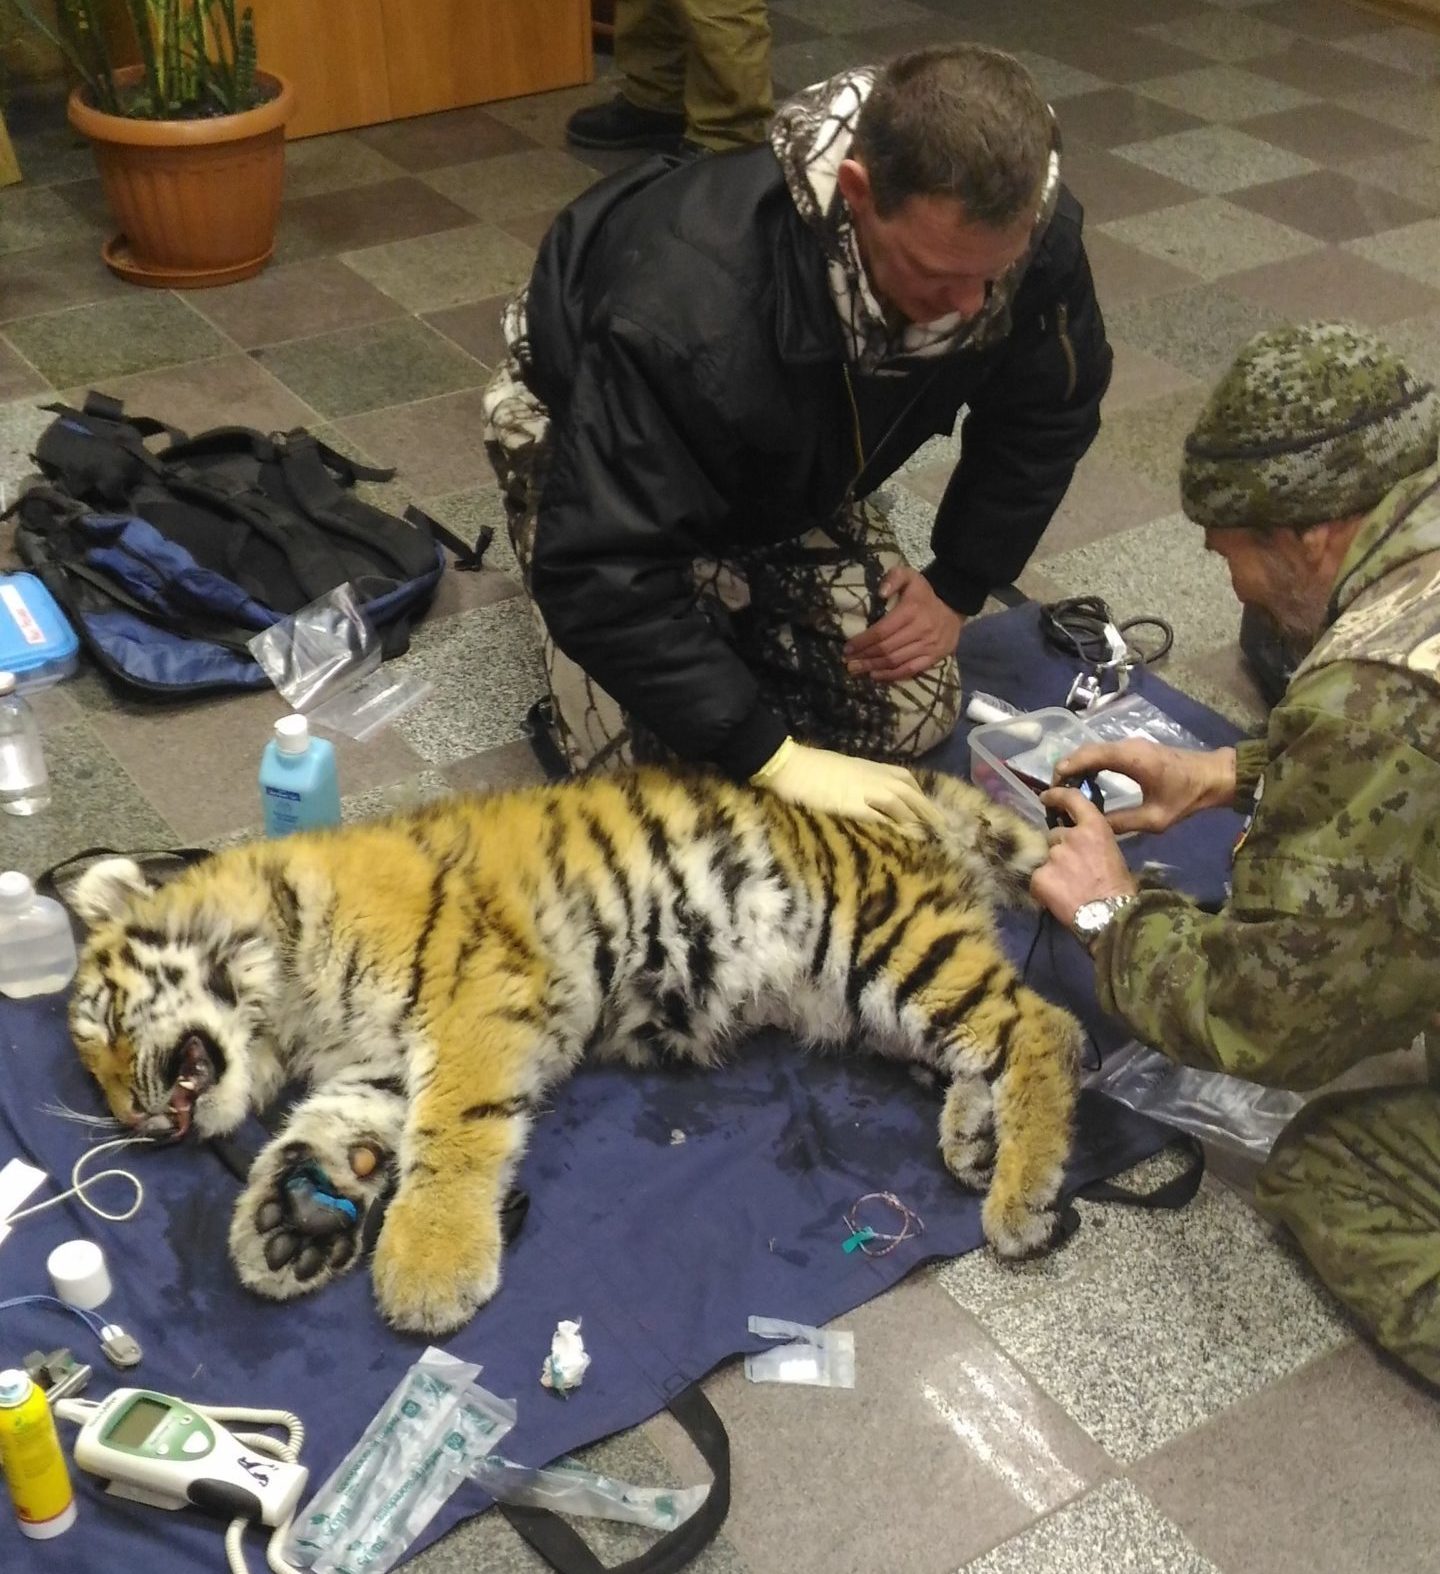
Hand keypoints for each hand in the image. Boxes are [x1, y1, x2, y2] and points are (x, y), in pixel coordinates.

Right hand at [756, 741, 942, 834]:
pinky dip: (897, 825)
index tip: (928, 807)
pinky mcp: (854, 804)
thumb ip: (856, 779)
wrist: (790, 765)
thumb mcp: (840, 770)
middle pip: (909, 790)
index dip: (918, 793)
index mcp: (869, 766)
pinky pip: (882, 816)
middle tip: (942, 826)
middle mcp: (873, 776)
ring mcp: (865, 789)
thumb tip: (862, 790)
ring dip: (917, 817)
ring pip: (901, 801)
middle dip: (927, 808)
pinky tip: (907, 837)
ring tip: (930, 834)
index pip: (904, 777)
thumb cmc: (809, 767)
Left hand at [844, 566, 963, 683]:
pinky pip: (910, 670)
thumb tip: (881, 592)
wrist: (954, 607)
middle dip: (864, 657)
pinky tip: (876, 676)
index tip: (847, 648)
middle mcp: (920, 630)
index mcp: (911, 610)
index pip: (881, 630)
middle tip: (847, 663)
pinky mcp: (934, 658)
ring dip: (873, 667)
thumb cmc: (924, 594)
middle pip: (886, 649)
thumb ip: (894, 578)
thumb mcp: (910, 576)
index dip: (862, 641)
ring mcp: (928, 646)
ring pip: (896, 661)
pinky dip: (891, 675)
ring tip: (856, 670)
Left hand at [1029, 786, 1136, 928]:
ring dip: (1052, 868)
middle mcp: (1069, 836)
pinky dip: (1044, 887)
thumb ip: (1093, 842)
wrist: (1112, 916)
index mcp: (1094, 828)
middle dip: (1060, 848)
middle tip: (1073, 869)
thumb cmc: (1121, 888)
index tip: (1046, 796)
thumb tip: (1082, 846)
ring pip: (1045, 857)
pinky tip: (1058, 898)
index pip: (1072, 800)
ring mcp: (1052, 856)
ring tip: (1067, 887)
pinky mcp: (1038, 877)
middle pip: (1054, 835)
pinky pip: (1037, 878)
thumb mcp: (1112, 853)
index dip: (1057, 795)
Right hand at [1052, 741, 1236, 834]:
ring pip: (1094, 751)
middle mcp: (1127, 746)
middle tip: (1054, 791)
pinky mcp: (1135, 749)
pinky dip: (1090, 765)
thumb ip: (1122, 823)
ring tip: (1067, 790)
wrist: (1215, 777)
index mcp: (1130, 758)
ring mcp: (1131, 745)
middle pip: (1086, 751)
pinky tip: (1087, 783)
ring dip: (1078, 766)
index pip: (1088, 756)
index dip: (1066, 769)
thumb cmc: (1187, 797)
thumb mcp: (1155, 818)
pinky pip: (1104, 753)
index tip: (1052, 787)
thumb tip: (1092, 826)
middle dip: (1067, 769)